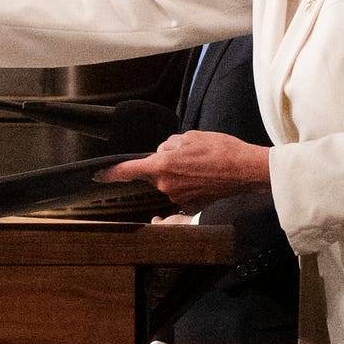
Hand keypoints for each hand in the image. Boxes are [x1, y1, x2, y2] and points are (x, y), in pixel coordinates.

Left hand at [99, 130, 272, 211]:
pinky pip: (181, 192)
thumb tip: (163, 153)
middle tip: (186, 156)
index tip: (98, 175)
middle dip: (163, 164)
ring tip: (199, 166)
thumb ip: (169, 145)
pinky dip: (188, 185)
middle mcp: (166, 186)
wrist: (246, 170)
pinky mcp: (190, 206)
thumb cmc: (221, 151)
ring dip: (177, 174)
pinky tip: (203, 177)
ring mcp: (178, 199)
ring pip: (167, 182)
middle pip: (153, 174)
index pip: (128, 171)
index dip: (111, 173)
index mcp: (162, 167)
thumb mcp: (190, 137)